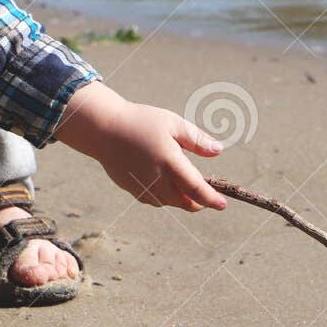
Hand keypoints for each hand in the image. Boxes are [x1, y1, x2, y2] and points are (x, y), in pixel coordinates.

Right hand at [58, 83, 225, 211]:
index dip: (211, 199)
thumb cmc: (141, 121)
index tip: (223, 205)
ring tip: (189, 190)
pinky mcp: (132, 189)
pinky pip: (154, 200)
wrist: (104, 129)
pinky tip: (167, 186)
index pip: (196, 189)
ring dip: (182, 200)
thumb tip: (218, 151)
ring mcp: (142, 187)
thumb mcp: (173, 123)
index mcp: (170, 162)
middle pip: (184, 201)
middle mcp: (156, 179)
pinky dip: (165, 197)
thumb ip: (196, 139)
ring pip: (169, 202)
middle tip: (208, 196)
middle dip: (198, 202)